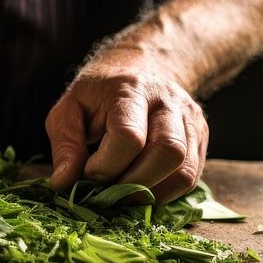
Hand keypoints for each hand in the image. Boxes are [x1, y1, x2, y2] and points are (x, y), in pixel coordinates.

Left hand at [45, 62, 207, 203]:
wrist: (141, 68)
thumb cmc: (99, 94)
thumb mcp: (69, 109)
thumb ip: (65, 145)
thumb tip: (62, 183)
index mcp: (131, 90)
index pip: (130, 136)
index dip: (107, 166)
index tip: (89, 172)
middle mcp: (168, 102)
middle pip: (167, 153)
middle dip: (134, 185)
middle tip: (109, 191)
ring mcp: (190, 119)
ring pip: (184, 170)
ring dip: (151, 193)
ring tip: (124, 193)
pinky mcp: (200, 137)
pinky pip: (191, 178)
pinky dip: (165, 193)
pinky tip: (142, 189)